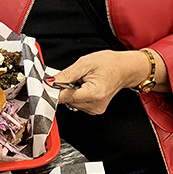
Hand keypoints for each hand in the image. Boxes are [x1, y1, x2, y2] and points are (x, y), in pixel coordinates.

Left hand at [49, 49, 166, 113]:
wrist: (125, 68)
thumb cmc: (109, 63)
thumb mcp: (85, 63)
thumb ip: (66, 74)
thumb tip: (50, 82)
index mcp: (94, 94)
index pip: (64, 97)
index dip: (54, 90)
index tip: (48, 85)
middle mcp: (94, 105)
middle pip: (67, 100)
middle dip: (65, 88)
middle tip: (74, 77)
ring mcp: (95, 109)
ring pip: (71, 102)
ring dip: (71, 91)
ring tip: (83, 81)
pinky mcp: (94, 110)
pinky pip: (77, 103)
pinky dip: (77, 94)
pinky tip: (85, 87)